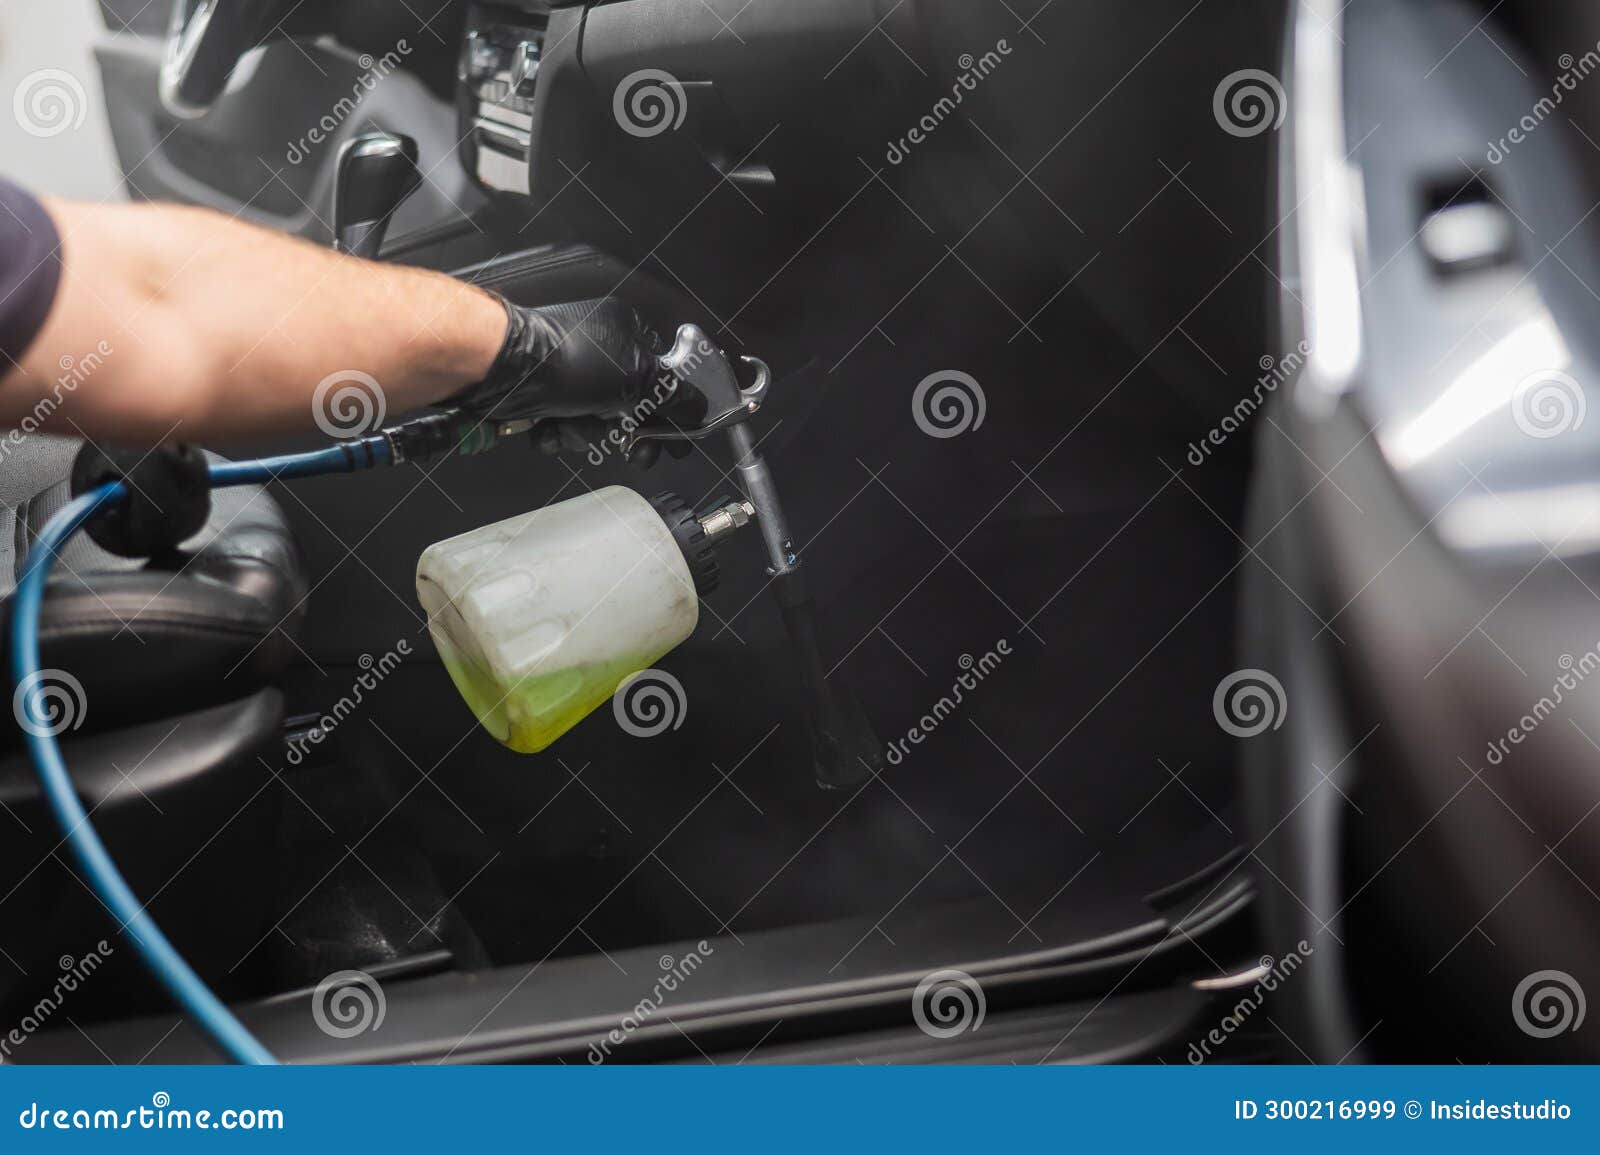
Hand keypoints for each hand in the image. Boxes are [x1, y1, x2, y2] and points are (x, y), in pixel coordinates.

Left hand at [447, 295, 660, 421]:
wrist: (502, 368)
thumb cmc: (562, 357)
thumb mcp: (637, 377)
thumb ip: (673, 394)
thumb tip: (698, 406)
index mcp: (626, 332)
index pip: (662, 378)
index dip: (669, 414)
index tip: (674, 442)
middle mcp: (597, 350)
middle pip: (626, 408)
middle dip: (618, 429)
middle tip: (625, 442)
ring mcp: (567, 374)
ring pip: (593, 424)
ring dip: (583, 433)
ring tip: (570, 422)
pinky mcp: (541, 395)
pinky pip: (561, 427)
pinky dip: (555, 433)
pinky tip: (547, 426)